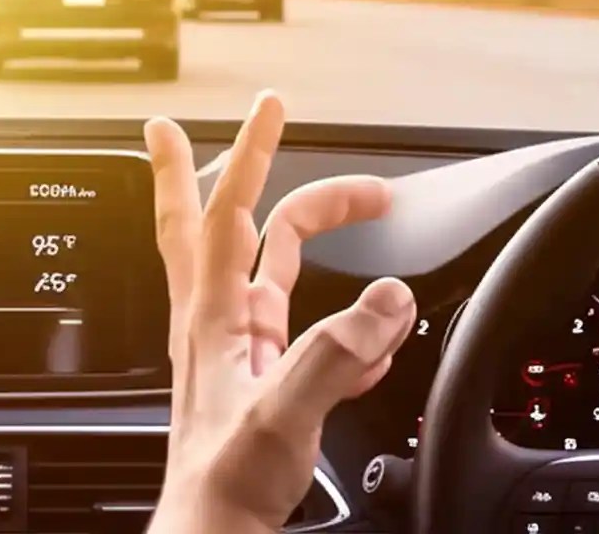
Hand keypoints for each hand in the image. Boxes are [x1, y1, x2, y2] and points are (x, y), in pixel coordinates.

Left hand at [144, 92, 416, 533]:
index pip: (228, 212)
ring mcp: (237, 347)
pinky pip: (302, 326)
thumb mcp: (282, 415)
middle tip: (257, 124)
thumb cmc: (225, 483)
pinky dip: (338, 314)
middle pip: (221, 221)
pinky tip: (369, 329)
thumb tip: (385, 302)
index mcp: (213, 316)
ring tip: (340, 206)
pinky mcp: (261, 377)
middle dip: (238, 165)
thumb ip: (335, 356)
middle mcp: (218, 320)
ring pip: (265, 266)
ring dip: (301, 231)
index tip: (268, 106)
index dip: (249, 152)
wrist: (213, 533)